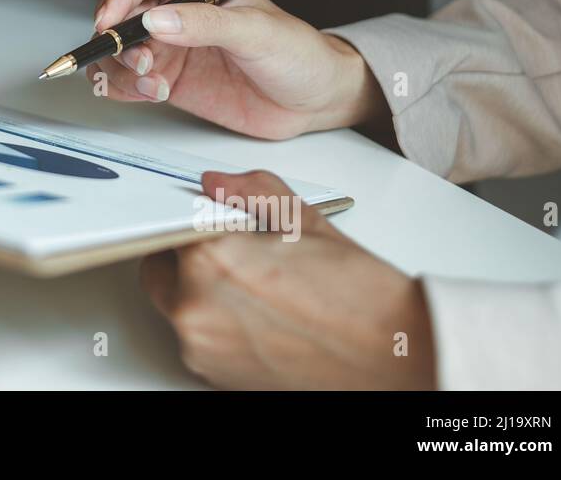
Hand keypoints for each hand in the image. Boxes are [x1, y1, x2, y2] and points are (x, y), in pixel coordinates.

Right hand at [89, 0, 388, 138]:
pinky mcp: (166, 76)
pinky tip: (152, 93)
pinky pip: (125, 79)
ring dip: (122, 69)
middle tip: (142, 63)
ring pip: (117, 50)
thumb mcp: (258, 33)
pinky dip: (125, 88)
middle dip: (120, 41)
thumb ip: (207, 24)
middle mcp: (177, 7)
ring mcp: (169, 43)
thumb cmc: (298, 54)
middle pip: (121, 14)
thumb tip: (158, 21)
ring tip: (152, 85)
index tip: (110, 23)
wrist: (314, 99)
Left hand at [142, 171, 436, 389]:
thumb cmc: (361, 301)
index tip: (210, 220)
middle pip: (162, 269)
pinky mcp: (213, 379)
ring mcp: (201, 350)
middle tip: (236, 253)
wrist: (398, 363)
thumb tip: (217, 182)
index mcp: (209, 259)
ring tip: (260, 289)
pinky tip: (262, 318)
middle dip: (189, 257)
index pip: (167, 227)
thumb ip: (252, 192)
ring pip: (179, 307)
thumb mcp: (306, 223)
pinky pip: (199, 340)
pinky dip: (218, 326)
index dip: (192, 221)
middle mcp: (194, 309)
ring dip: (202, 293)